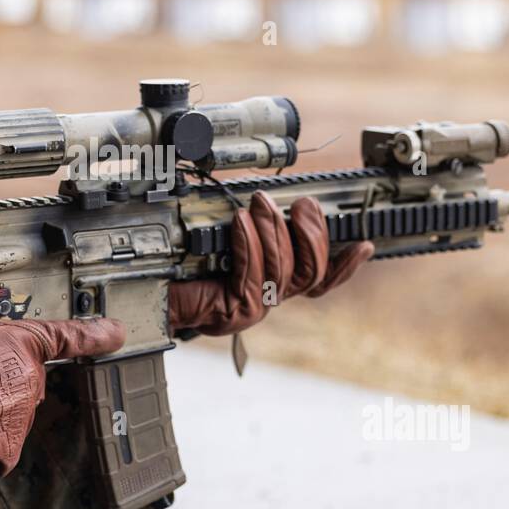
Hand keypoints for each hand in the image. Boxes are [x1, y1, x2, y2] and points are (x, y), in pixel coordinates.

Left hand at [168, 192, 373, 335]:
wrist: (143, 286)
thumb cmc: (179, 257)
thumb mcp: (225, 232)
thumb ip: (254, 224)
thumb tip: (273, 197)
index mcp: (272, 282)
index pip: (320, 281)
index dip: (346, 265)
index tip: (365, 244)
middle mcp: (267, 298)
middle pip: (312, 274)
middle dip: (311, 234)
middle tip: (299, 203)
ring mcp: (252, 308)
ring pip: (284, 271)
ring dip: (274, 231)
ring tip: (260, 204)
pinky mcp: (233, 311)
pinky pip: (253, 274)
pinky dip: (250, 244)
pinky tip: (241, 223)